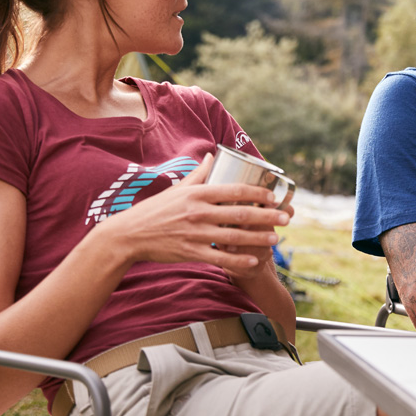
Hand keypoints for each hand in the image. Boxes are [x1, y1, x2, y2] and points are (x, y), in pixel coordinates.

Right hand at [110, 154, 289, 270]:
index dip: (257, 193)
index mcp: (197, 193)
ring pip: (234, 236)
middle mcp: (199, 212)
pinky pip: (220, 257)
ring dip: (258, 238)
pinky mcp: (191, 252)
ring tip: (276, 239)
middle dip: (266, 216)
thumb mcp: (177, 188)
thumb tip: (212, 156)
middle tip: (285, 218)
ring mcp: (195, 233)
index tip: (273, 196)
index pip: (234, 190)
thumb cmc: (155, 211)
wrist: (129, 235)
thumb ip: (198, 174)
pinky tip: (253, 260)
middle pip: (240, 213)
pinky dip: (238, 259)